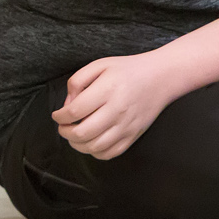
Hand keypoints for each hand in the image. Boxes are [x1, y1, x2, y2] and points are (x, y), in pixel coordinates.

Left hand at [51, 52, 175, 159]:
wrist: (160, 78)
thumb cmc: (128, 70)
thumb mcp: (100, 64)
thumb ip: (78, 81)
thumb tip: (67, 104)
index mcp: (107, 90)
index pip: (75, 111)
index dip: (60, 116)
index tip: (57, 115)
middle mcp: (117, 110)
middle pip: (82, 133)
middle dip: (65, 133)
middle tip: (63, 127)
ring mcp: (126, 126)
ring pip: (94, 147)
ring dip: (77, 145)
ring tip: (74, 136)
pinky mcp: (133, 136)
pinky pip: (110, 153)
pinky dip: (95, 152)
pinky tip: (91, 142)